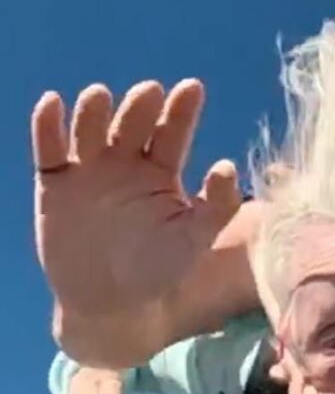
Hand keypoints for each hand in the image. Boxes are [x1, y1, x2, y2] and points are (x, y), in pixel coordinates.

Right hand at [32, 80, 241, 317]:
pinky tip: (53, 104)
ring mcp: (89, 170)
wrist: (110, 306)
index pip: (171, 133)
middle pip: (131, 124)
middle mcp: (124, 162)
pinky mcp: (56, 184)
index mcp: (160, 170)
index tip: (193, 88)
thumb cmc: (158, 270)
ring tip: (100, 96)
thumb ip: (216, 207)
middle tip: (150, 92)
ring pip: (89, 129)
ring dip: (94, 111)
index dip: (181, 111)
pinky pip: (49, 150)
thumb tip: (228, 167)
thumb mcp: (193, 241)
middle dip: (139, 107)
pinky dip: (48, 126)